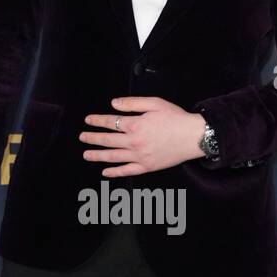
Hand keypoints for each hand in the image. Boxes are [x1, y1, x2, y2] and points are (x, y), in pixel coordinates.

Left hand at [79, 96, 206, 175]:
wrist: (193, 136)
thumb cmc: (176, 118)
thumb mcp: (154, 103)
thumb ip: (132, 103)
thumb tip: (114, 104)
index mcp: (135, 125)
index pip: (110, 122)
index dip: (97, 121)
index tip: (88, 120)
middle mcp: (134, 142)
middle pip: (107, 140)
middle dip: (93, 138)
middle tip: (82, 137)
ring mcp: (139, 156)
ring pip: (113, 157)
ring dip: (97, 156)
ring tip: (86, 154)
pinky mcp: (147, 167)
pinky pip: (127, 171)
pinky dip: (114, 172)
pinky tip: (105, 172)